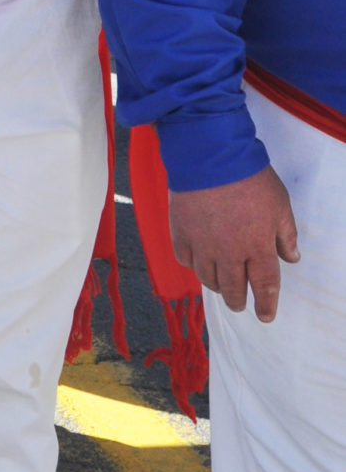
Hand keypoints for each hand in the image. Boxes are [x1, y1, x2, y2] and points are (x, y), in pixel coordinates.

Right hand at [169, 165, 298, 321]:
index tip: (265, 315)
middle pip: (232, 288)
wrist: (211, 156)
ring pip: (207, 278)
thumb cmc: (251, 178)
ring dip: (215, 285)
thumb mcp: (280, 204)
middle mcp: (229, 253)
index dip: (265, 304)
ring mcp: (202, 245)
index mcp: (257, 248)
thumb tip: (291, 258)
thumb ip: (286, 235)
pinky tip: (196, 260)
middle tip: (239, 304)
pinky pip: (184, 259)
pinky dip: (192, 264)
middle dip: (237, 301)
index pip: (264, 286)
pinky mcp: (180, 232)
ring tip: (219, 283)